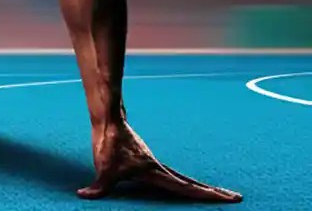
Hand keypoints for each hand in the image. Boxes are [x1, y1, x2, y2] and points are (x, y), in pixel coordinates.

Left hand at [78, 121, 240, 201]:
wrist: (109, 121)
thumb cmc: (109, 144)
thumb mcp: (104, 169)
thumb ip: (99, 187)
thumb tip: (83, 195)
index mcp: (156, 172)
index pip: (186, 188)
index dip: (207, 195)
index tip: (228, 198)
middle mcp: (161, 168)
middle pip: (192, 184)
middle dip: (213, 193)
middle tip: (237, 198)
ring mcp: (157, 164)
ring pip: (184, 178)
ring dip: (201, 187)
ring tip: (219, 194)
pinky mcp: (149, 161)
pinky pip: (173, 174)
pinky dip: (186, 182)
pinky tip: (186, 186)